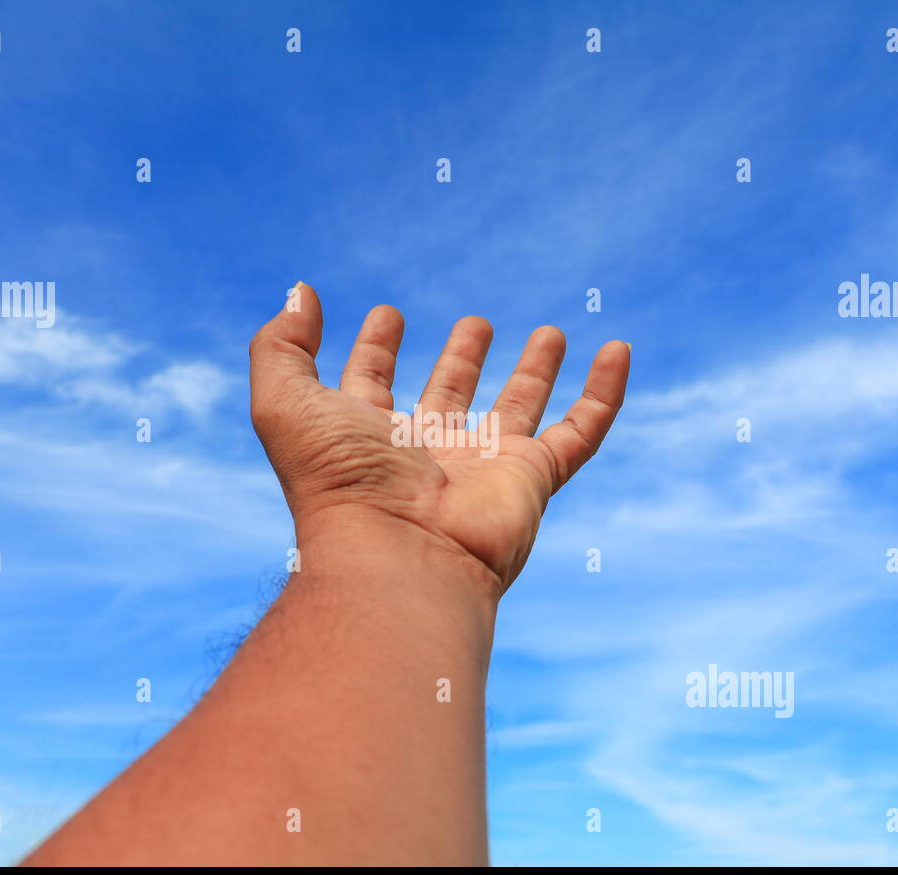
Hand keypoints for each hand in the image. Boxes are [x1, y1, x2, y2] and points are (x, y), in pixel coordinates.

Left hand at [249, 282, 629, 594]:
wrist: (397, 557)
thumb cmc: (338, 484)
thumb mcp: (285, 403)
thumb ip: (280, 346)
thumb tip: (299, 294)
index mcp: (369, 437)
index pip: (373, 384)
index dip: (376, 349)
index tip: (385, 315)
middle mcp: (427, 452)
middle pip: (450, 396)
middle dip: (461, 359)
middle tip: (475, 324)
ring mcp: (484, 468)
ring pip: (519, 410)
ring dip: (534, 371)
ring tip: (549, 333)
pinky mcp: (533, 480)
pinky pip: (581, 431)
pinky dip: (605, 393)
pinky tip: (618, 350)